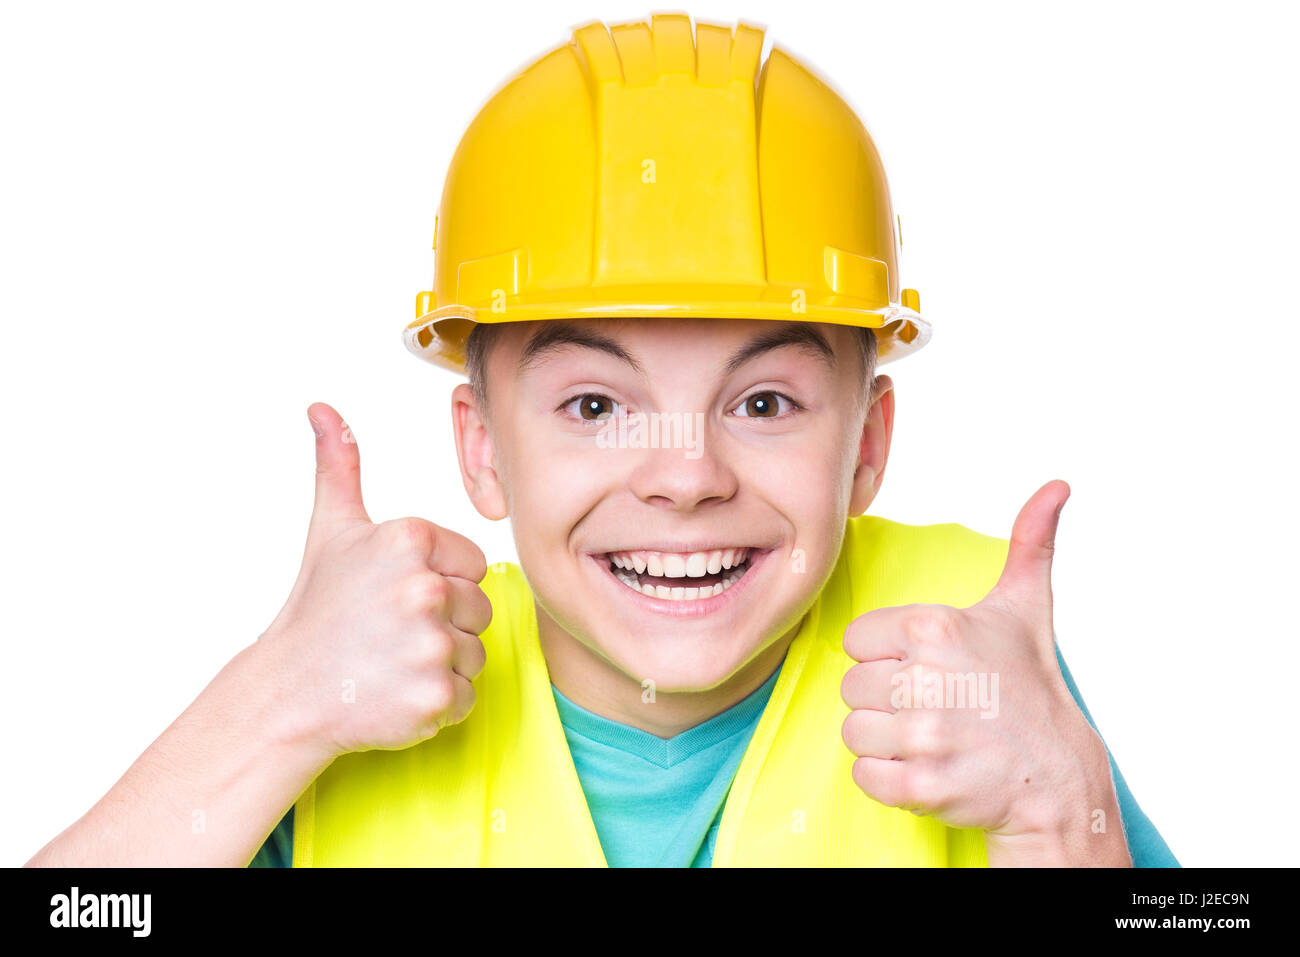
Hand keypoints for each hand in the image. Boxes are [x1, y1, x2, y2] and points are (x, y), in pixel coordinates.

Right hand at [259, 402, 491, 757]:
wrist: (285, 694)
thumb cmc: (316, 611)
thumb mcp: (330, 531)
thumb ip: (339, 466)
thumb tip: (322, 408)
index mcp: (410, 540)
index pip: (474, 564)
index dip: (440, 583)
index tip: (395, 597)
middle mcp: (425, 587)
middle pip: (479, 608)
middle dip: (443, 625)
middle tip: (391, 634)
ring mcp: (430, 644)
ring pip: (476, 653)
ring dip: (442, 665)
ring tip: (392, 663)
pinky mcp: (434, 696)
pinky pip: (467, 696)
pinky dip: (438, 704)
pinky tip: (396, 694)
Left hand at [840, 480, 1113, 848]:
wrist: (1058, 776)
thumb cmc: (1031, 687)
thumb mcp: (1026, 607)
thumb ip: (1030, 542)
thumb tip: (1057, 485)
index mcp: (933, 628)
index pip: (857, 639)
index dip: (884, 656)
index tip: (922, 667)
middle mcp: (925, 679)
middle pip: (852, 685)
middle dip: (884, 698)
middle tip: (930, 706)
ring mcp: (924, 736)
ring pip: (853, 730)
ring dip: (882, 739)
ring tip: (926, 736)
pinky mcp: (922, 785)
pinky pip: (863, 776)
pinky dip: (885, 778)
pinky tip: (922, 766)